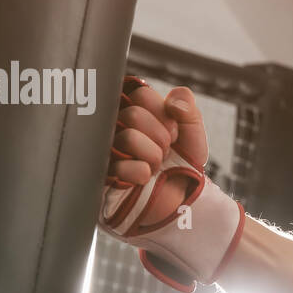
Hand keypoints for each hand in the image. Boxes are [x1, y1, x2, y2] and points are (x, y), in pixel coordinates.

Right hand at [107, 78, 208, 227]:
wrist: (180, 199)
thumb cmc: (182, 162)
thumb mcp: (192, 132)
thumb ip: (187, 108)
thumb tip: (174, 100)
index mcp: (133, 108)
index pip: (141, 94)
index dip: (164, 115)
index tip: (172, 132)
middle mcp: (114, 124)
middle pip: (134, 115)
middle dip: (160, 138)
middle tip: (164, 152)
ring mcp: (104, 148)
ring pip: (128, 138)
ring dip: (153, 157)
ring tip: (154, 165)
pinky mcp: (100, 173)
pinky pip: (119, 167)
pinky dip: (140, 174)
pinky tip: (144, 178)